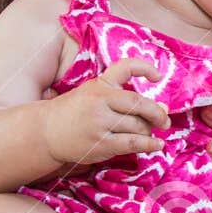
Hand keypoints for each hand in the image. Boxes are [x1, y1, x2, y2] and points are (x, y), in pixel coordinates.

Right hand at [41, 58, 169, 166]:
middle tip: (164, 120)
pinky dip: (149, 145)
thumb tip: (163, 108)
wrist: (47, 131)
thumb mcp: (94, 95)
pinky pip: (133, 143)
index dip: (145, 68)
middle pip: (139, 104)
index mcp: (100, 84)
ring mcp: (100, 123)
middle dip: (157, 113)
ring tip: (149, 134)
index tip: (157, 76)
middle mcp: (100, 100)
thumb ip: (124, 99)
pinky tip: (156, 145)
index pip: (125, 67)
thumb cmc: (75, 112)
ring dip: (149, 131)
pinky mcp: (101, 143)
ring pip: (138, 126)